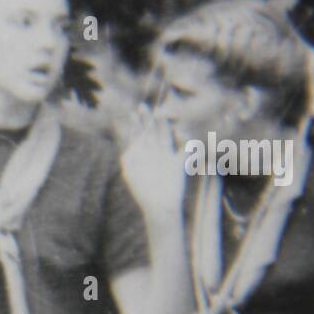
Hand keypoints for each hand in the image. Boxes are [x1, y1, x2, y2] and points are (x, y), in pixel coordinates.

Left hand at [119, 107, 185, 221]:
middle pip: (151, 134)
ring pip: (164, 137)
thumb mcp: (131, 172)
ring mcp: (166, 158)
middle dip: (147, 121)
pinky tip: (179, 130)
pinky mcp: (179, 164)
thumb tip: (131, 145)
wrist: (159, 207)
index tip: (132, 113)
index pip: (139, 137)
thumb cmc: (143, 192)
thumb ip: (129, 157)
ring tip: (158, 113)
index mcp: (142, 157)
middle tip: (142, 107)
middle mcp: (154, 155)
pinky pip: (184, 148)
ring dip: (161, 125)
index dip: (136, 125)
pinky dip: (184, 139)